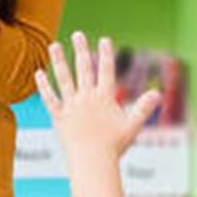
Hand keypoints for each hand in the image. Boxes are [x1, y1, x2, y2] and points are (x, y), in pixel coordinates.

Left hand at [35, 33, 159, 162]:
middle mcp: (87, 98)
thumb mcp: (132, 126)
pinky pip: (50, 98)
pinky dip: (43, 86)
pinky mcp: (59, 116)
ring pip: (64, 79)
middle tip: (77, 34)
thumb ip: (143, 107)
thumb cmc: (114, 146)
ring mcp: (71, 106)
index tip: (104, 39)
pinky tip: (38, 73)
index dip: (106, 54)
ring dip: (58, 61)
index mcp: (104, 98)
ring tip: (53, 45)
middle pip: (84, 69)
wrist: (93, 161)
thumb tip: (158, 92)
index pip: (106, 71)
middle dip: (81, 50)